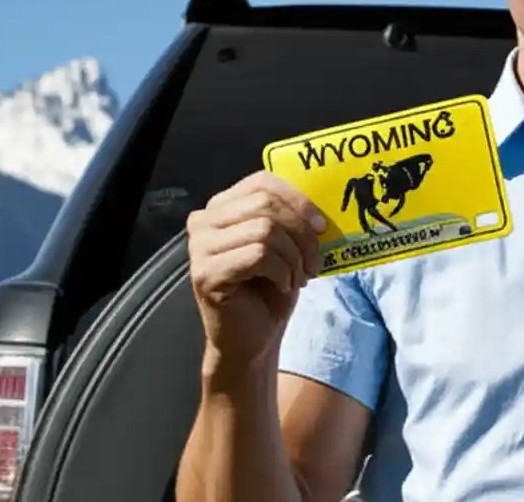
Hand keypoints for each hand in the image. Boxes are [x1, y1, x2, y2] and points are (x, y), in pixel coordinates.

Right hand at [187, 170, 327, 377]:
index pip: (262, 181)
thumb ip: (291, 218)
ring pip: (265, 230)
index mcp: (222, 207)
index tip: (321, 225)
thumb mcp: (285, 246)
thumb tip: (322, 206)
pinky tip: (282, 286)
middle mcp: (204, 221)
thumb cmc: (269, 291)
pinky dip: (282, 272)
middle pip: (266, 205)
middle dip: (301, 233)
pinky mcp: (205, 274)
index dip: (298, 199)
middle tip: (314, 261)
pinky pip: (258, 256)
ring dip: (294, 258)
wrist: (251, 341)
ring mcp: (200, 248)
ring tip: (298, 277)